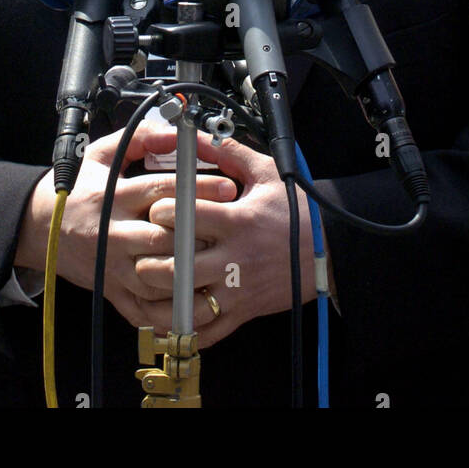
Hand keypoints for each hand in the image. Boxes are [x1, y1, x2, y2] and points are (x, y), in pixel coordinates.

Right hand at [14, 123, 237, 328]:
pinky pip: (145, 308)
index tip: (228, 188)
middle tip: (230, 227)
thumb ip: (140, 138)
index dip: (197, 189)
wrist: (41, 226)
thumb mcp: (102, 154)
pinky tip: (195, 298)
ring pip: (157, 277)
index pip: (161, 192)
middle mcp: (114, 234)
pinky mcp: (112, 290)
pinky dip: (171, 308)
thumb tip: (174, 131)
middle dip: (199, 234)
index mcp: (114, 198)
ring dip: (190, 273)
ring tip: (221, 263)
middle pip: (163, 238)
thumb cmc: (79, 187)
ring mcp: (113, 267)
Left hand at [137, 133, 315, 346]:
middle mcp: (236, 259)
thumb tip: (197, 135)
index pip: (190, 219)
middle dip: (153, 260)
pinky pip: (208, 332)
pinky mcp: (243, 312)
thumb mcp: (265, 173)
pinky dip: (182, 329)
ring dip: (161, 299)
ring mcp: (238, 290)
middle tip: (140, 249)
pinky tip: (165, 319)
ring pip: (188, 306)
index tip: (154, 208)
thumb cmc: (297, 209)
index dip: (164, 213)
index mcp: (239, 222)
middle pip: (181, 268)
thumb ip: (228, 154)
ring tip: (145, 286)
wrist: (328, 248)